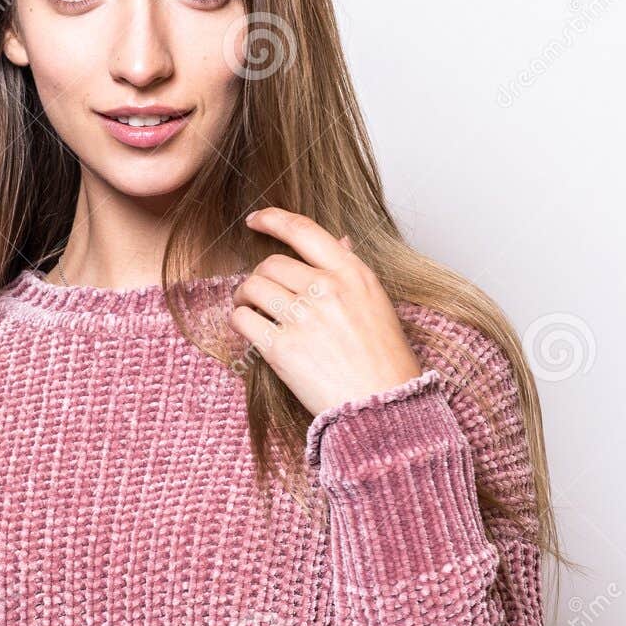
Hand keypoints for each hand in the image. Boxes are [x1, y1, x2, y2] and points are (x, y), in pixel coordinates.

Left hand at [231, 208, 423, 416]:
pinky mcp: (283, 348)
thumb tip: (339, 240)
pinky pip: (243, 320)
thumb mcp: (377, 304)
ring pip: (252, 288)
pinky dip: (239, 321)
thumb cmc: (386, 361)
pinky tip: (249, 329)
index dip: (273, 219)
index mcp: (352, 274)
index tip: (256, 220)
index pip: (304, 230)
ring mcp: (303, 318)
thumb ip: (351, 271)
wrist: (384, 407)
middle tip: (260, 293)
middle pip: (271, 264)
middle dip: (260, 276)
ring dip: (244, 297)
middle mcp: (327, 289)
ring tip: (250, 309)